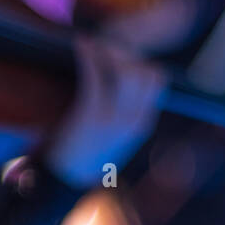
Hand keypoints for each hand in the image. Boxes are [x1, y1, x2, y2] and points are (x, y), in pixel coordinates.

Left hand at [44, 36, 166, 188]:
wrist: (67, 180)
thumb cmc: (88, 154)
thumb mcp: (118, 136)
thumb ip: (129, 112)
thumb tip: (131, 77)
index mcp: (142, 123)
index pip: (157, 80)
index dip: (139, 62)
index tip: (119, 58)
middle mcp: (133, 120)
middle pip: (144, 71)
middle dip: (125, 54)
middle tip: (104, 49)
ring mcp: (113, 118)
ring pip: (125, 70)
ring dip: (108, 51)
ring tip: (92, 45)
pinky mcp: (90, 116)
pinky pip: (95, 76)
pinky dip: (88, 55)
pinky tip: (80, 45)